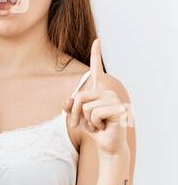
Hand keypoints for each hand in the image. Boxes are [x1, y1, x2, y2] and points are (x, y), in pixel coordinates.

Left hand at [64, 38, 131, 157]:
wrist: (107, 144)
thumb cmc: (94, 129)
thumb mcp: (77, 117)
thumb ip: (71, 107)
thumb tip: (67, 101)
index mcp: (98, 91)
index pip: (97, 69)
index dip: (96, 54)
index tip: (98, 40)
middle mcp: (108, 92)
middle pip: (79, 97)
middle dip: (76, 114)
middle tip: (84, 124)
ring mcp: (115, 100)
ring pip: (85, 106)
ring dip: (87, 121)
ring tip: (98, 125)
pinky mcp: (118, 109)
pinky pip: (94, 113)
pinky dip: (94, 124)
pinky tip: (104, 127)